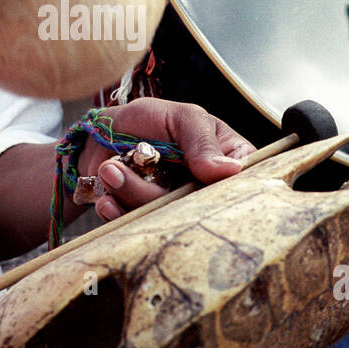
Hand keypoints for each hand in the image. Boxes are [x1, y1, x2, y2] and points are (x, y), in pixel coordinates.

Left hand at [76, 98, 254, 220]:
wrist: (103, 136)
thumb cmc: (151, 120)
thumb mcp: (182, 117)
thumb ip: (203, 140)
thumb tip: (230, 170)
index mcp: (228, 162)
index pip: (245, 184)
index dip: (226, 190)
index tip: (197, 177)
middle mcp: (206, 192)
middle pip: (200, 209)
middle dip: (162, 193)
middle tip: (131, 167)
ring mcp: (176, 210)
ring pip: (166, 220)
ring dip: (132, 195)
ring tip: (110, 170)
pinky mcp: (148, 222)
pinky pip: (139, 229)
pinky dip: (119, 214)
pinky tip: (107, 198)